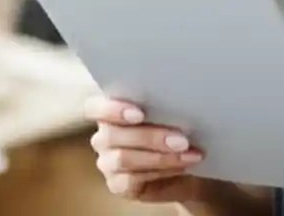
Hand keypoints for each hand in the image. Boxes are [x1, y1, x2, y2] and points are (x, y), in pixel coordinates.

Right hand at [86, 95, 207, 202]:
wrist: (188, 164)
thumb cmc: (177, 130)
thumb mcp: (172, 114)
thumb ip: (163, 106)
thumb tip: (178, 98)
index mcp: (110, 111)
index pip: (94, 108)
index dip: (111, 110)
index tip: (139, 114)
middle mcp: (104, 136)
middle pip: (113, 134)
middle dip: (150, 137)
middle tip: (182, 140)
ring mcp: (107, 162)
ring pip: (123, 158)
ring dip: (160, 157)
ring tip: (189, 155)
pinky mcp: (117, 184)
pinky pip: (131, 180)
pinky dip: (161, 172)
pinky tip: (181, 167)